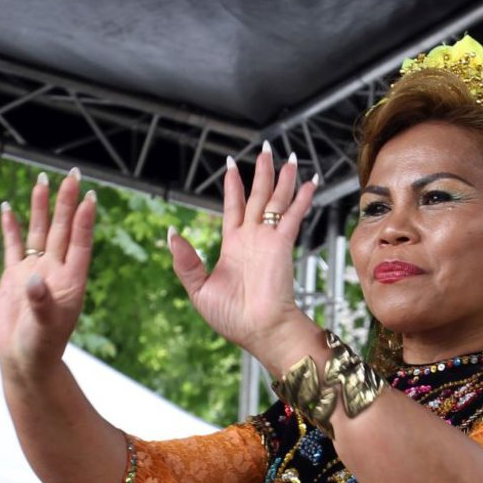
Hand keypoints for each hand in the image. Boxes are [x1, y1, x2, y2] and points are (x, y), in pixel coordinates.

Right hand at [0, 170, 96, 377]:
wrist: (24, 362)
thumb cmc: (40, 349)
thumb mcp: (44, 329)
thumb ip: (41, 303)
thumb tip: (34, 279)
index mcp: (70, 282)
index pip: (79, 244)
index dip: (84, 220)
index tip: (90, 197)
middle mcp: (55, 271)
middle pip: (62, 230)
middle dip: (66, 202)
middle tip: (73, 174)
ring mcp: (35, 271)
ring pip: (39, 232)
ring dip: (41, 208)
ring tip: (43, 180)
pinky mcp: (14, 277)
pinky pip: (13, 246)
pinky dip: (11, 228)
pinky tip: (8, 208)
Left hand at [168, 144, 319, 371]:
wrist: (258, 331)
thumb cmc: (231, 318)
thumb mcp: (197, 288)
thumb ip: (185, 260)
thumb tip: (171, 233)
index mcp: (232, 247)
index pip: (233, 208)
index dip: (232, 186)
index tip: (231, 166)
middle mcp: (252, 239)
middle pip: (257, 197)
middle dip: (261, 173)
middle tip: (266, 151)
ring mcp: (268, 240)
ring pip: (276, 201)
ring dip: (283, 179)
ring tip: (290, 159)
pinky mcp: (282, 244)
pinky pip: (293, 215)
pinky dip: (303, 198)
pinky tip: (311, 182)